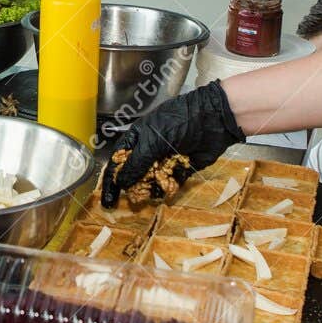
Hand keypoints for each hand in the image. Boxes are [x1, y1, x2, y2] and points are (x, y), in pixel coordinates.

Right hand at [102, 80, 244, 206]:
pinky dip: (168, 188)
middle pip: (135, 173)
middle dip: (131, 187)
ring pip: (152, 181)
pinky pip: (171, 183)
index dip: (112, 179)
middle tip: (130, 203)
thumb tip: (120, 183)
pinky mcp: (182, 168)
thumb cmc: (179, 123)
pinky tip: (167, 190)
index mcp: (138, 137)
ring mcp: (166, 159)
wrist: (213, 119)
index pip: (119, 160)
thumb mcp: (152, 141)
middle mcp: (150, 149)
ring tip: (151, 193)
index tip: (108, 199)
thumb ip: (136, 163)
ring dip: (150, 189)